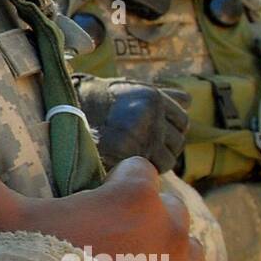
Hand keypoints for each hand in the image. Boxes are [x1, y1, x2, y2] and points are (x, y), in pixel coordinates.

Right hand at [73, 74, 188, 173]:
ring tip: (138, 158)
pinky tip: (128, 164)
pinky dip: (140, 170)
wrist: (71, 111)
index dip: (172, 131)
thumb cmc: (106, 102)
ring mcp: (141, 134)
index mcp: (154, 98)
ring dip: (156, 162)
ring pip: (166, 161)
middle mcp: (151, 114)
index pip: (183, 122)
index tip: (158, 135)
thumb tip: (189, 100)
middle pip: (177, 143)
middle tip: (146, 149)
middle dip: (165, 148)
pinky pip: (146, 170)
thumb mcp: (135, 90)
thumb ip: (164, 95)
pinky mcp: (128, 152)